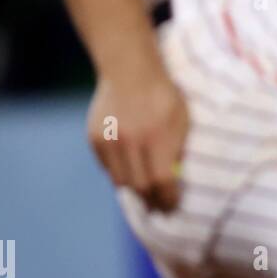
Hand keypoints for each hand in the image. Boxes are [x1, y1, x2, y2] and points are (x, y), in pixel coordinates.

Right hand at [87, 62, 188, 211]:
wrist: (129, 70)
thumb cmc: (164, 95)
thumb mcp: (182, 120)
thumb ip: (178, 150)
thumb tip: (174, 182)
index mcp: (157, 136)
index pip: (162, 182)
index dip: (168, 199)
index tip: (173, 206)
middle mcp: (131, 141)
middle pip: (140, 187)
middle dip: (152, 201)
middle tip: (160, 208)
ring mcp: (110, 140)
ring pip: (121, 181)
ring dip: (135, 191)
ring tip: (146, 194)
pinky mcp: (94, 138)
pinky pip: (108, 167)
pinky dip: (120, 173)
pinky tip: (131, 171)